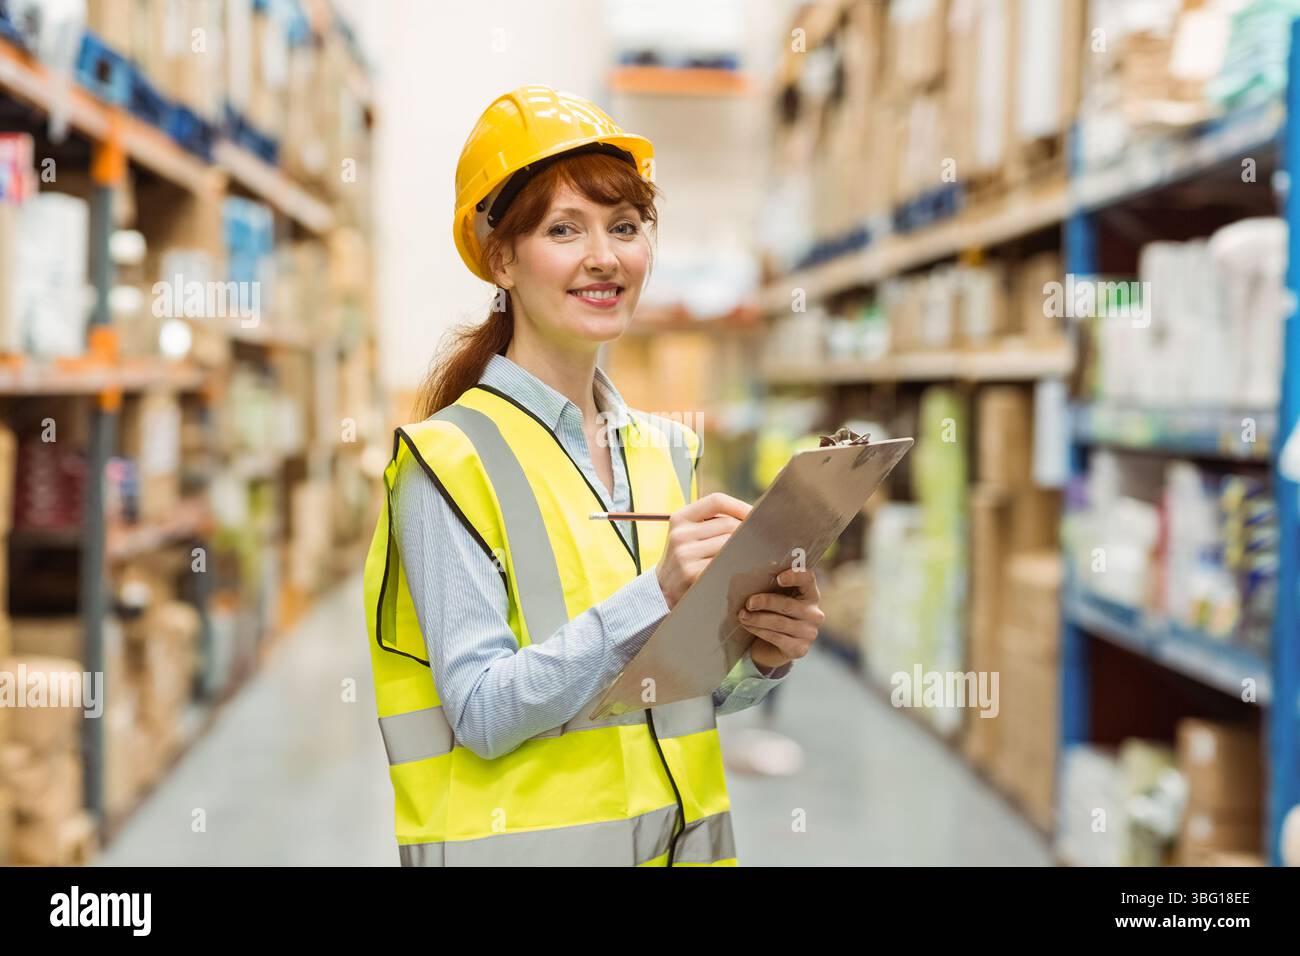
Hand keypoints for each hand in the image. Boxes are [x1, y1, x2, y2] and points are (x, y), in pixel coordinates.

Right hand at [655, 492, 751, 609]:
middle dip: (746, 531)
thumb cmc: (684, 558)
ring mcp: (685, 555)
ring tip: (752, 553)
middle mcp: (680, 534)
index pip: (716, 501)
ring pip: (730, 544)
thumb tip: (752, 515)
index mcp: (680, 518)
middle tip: (758, 539)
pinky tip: (740, 566)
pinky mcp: (693, 574)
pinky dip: (737, 563)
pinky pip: (725, 563)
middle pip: (728, 524)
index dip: (740, 505)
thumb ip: (711, 522)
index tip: (755, 514)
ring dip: (744, 548)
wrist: (661, 591)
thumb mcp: (688, 534)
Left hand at [738, 568, 823, 671]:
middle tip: (749, 602)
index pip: (808, 580)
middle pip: (788, 605)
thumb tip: (764, 569)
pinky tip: (747, 626)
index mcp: (810, 594)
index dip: (795, 576)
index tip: (778, 578)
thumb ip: (772, 584)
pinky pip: (776, 637)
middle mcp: (814, 614)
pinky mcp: (799, 649)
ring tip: (742, 615)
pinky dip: (759, 631)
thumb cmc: (774, 614)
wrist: (774, 647)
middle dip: (766, 602)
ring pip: (780, 623)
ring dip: (757, 619)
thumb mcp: (775, 597)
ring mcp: (809, 633)